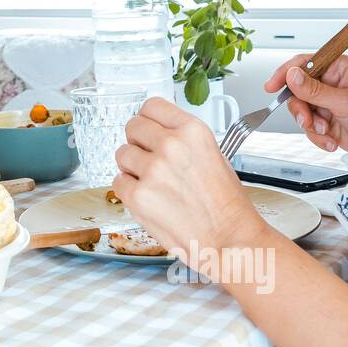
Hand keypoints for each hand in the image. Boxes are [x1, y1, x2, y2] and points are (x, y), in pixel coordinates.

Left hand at [112, 97, 266, 268]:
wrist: (230, 240)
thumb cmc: (227, 204)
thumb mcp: (214, 155)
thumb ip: (183, 140)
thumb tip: (158, 132)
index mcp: (192, 131)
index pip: (152, 106)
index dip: (148, 119)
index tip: (148, 128)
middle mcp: (171, 145)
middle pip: (132, 126)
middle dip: (138, 141)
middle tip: (148, 158)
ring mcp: (152, 170)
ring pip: (121, 153)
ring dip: (131, 167)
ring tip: (152, 183)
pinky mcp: (138, 196)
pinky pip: (117, 182)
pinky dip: (128, 190)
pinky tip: (147, 198)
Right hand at [263, 54, 347, 151]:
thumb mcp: (344, 101)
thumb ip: (315, 90)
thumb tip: (293, 76)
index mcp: (336, 68)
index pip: (304, 63)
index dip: (286, 73)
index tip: (273, 85)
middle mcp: (328, 82)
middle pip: (296, 90)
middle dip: (302, 110)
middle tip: (308, 120)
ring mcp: (323, 101)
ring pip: (299, 110)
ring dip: (311, 125)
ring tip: (326, 131)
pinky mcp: (321, 117)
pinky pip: (306, 125)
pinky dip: (316, 136)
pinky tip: (330, 137)